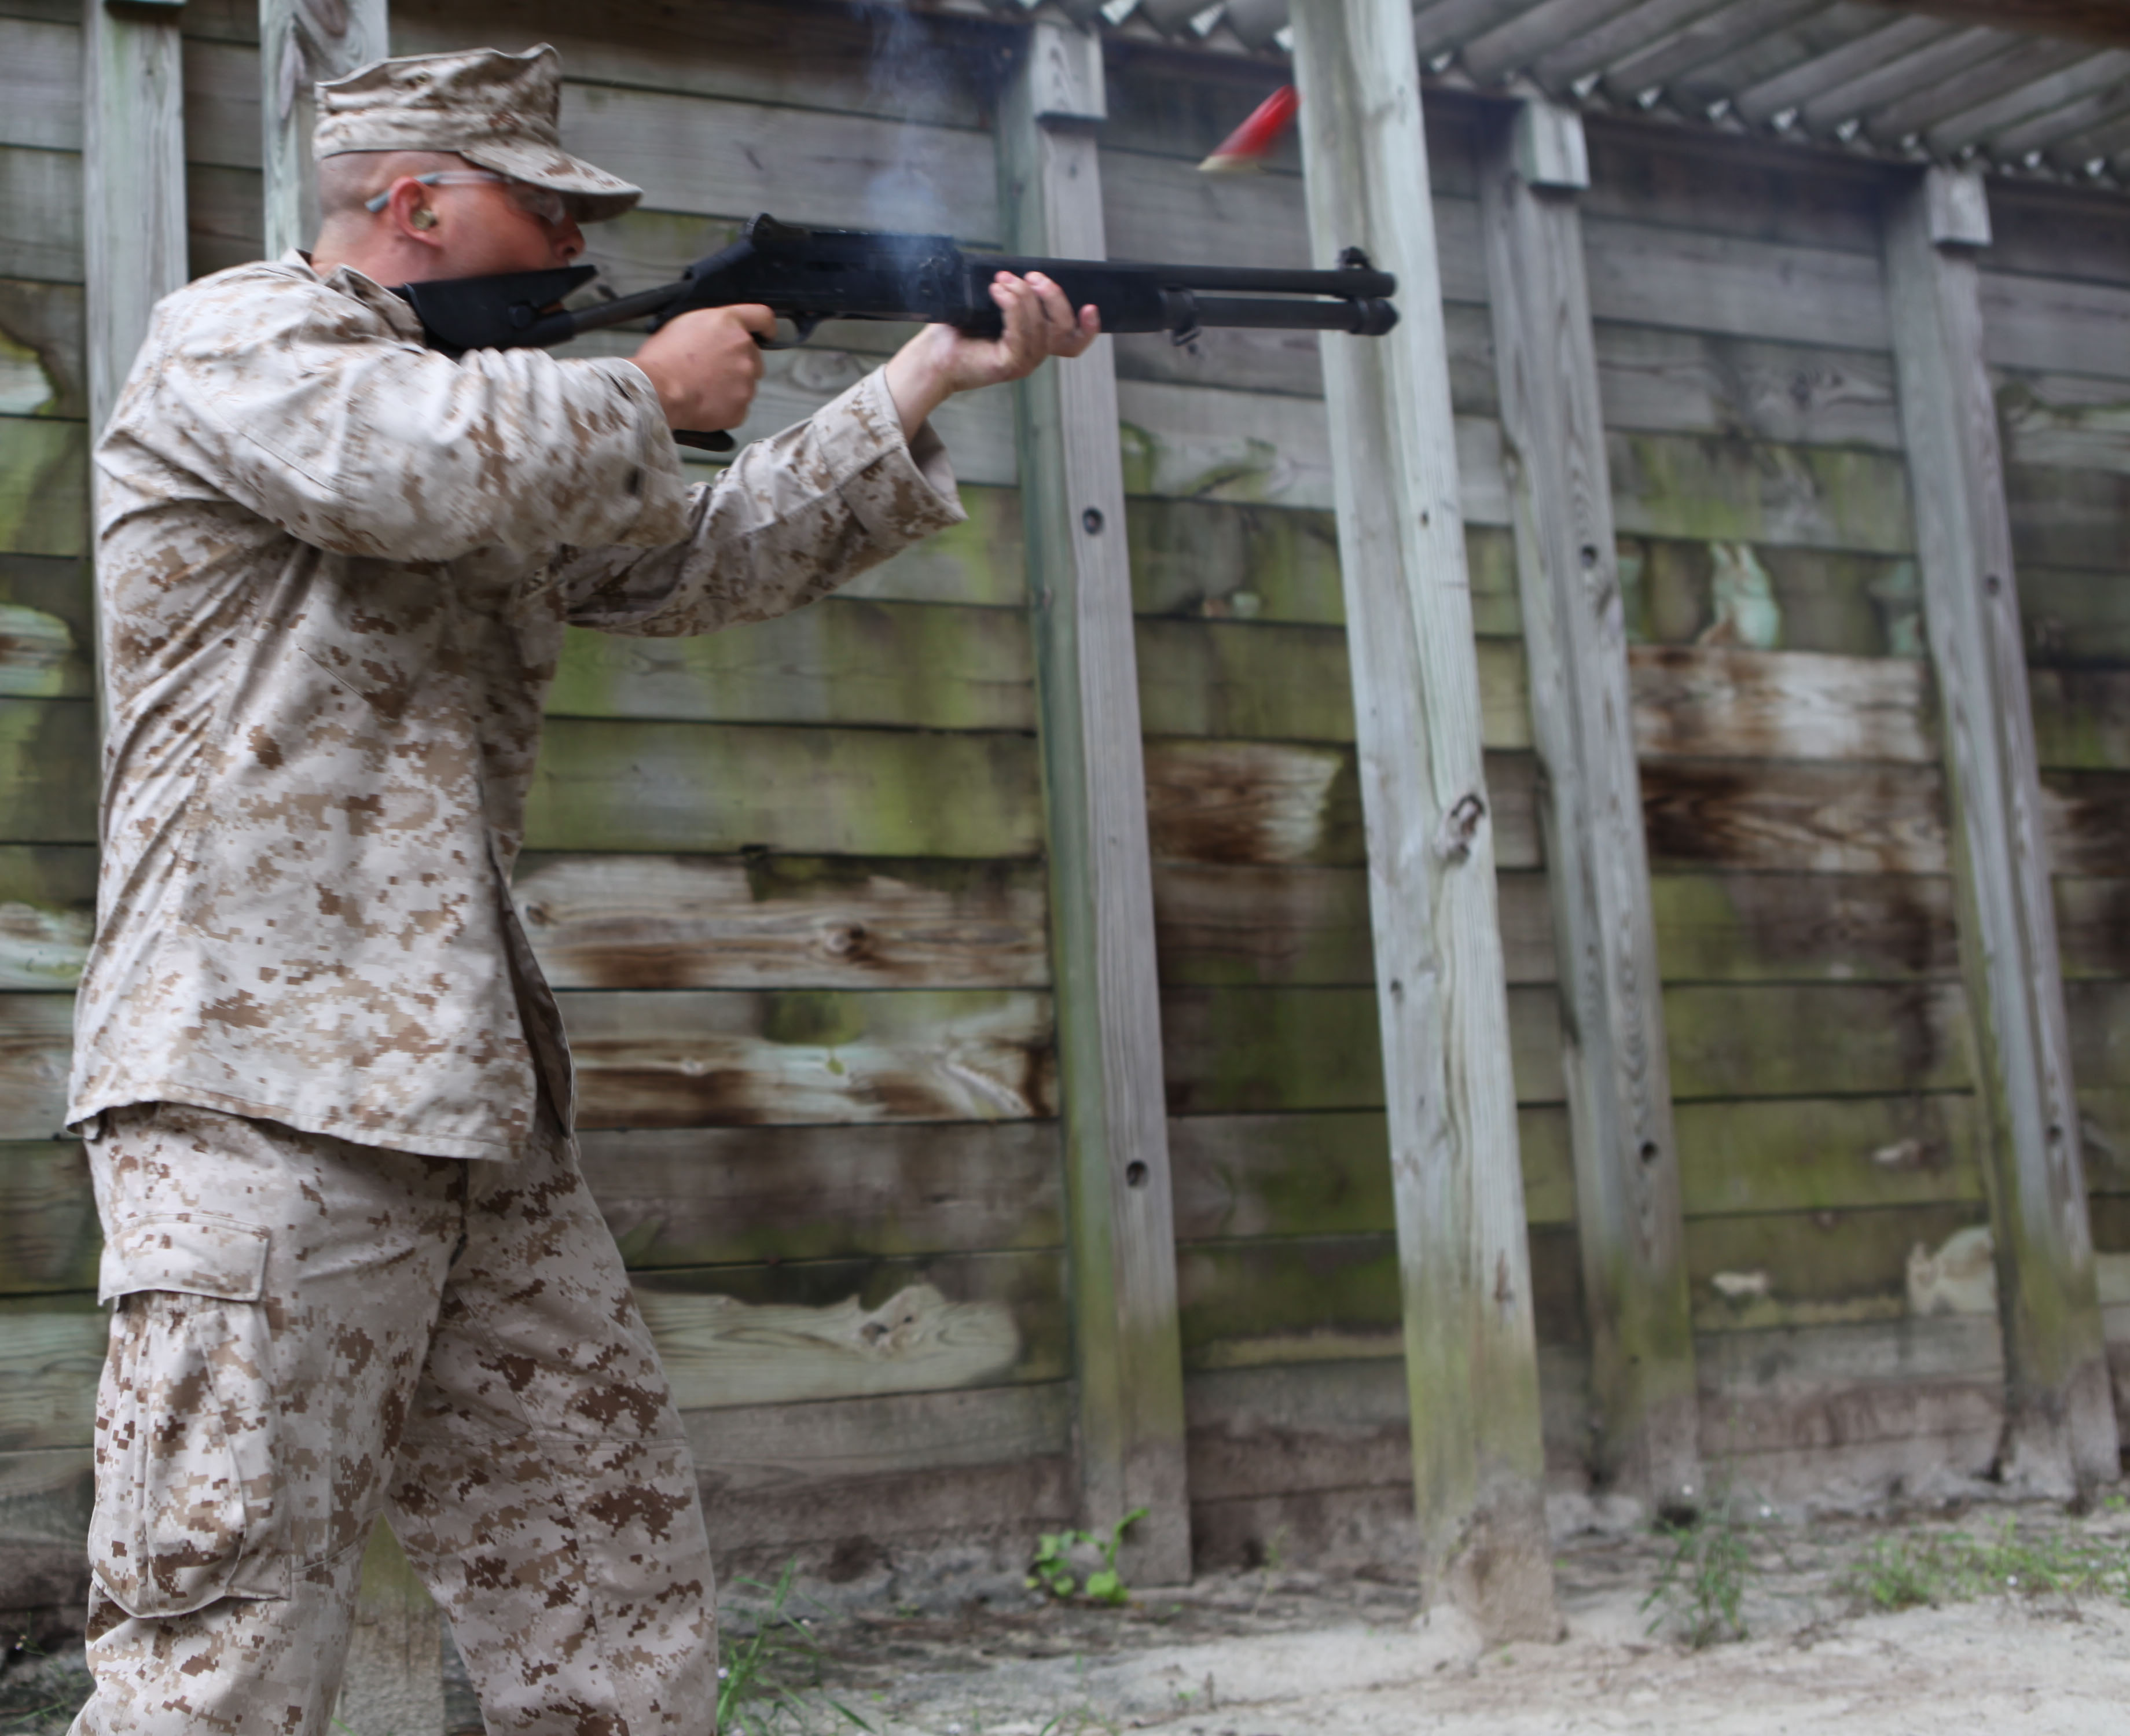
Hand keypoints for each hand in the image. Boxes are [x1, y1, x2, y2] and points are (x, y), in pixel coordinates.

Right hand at [630, 304, 774, 431]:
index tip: (767, 333)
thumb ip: (711, 326)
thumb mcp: (682, 324)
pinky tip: (704, 404)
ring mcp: (746, 380)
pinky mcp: (741, 407)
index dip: (766, 326)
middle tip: (711, 370)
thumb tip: (716, 336)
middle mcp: (744, 349)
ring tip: (702, 388)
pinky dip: (725, 407)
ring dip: (731, 386)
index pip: (762, 317)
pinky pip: (738, 407)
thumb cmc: (661, 357)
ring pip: (746, 383)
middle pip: (753, 356)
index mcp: (729, 323)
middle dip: (737, 362)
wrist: (656, 390)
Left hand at [882, 272, 1099, 439]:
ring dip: (1024, 295)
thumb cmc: (957, 331)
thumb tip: (1020, 271)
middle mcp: (1033, 356)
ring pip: (1042, 325)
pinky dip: (1012, 305)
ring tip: (1002, 280)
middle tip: (1030, 275)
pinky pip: (1022, 330)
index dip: (1088, 328)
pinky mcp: (1009, 365)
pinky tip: (997, 291)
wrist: (931, 357)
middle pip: (1064, 327)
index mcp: (1034, 343)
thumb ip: (1012, 296)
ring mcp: (1023, 363)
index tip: (1091, 306)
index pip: (1073, 342)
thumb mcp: (988, 306)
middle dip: (1051, 295)